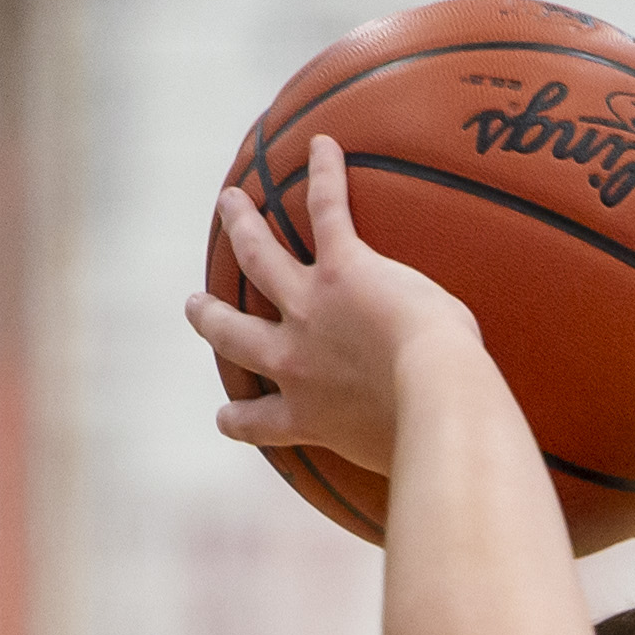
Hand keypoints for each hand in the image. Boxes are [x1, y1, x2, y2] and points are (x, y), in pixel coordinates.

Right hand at [185, 134, 485, 476]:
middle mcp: (291, 361)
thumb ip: (399, 461)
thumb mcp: (404, 461)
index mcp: (303, 416)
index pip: (253, 423)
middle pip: (233, 334)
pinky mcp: (344, 268)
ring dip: (243, 227)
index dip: (235, 417)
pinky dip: (323, 175)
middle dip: (209, 316)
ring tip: (230, 203)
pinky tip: (322, 144)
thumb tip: (438, 490)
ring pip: (261, 259)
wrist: (433, 400)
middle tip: (196, 303)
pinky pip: (326, 212)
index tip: (225, 414)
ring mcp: (311, 310)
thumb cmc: (431, 442)